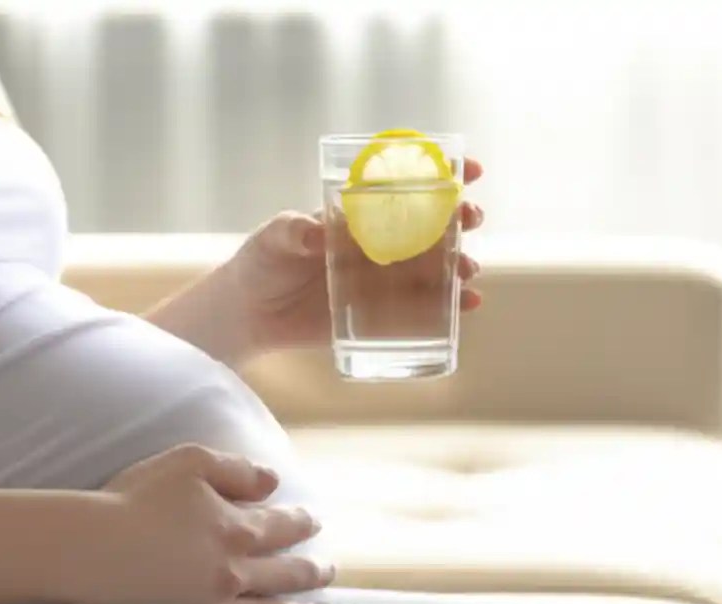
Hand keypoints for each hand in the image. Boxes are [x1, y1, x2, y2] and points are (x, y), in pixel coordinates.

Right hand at [82, 445, 331, 603]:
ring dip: (300, 603)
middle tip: (328, 568)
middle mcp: (235, 565)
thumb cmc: (134, 498)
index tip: (313, 522)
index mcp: (236, 524)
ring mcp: (218, 599)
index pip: (280, 524)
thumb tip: (273, 483)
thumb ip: (236, 469)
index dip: (300, 522)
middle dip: (311, 567)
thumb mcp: (189, 461)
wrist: (91, 548)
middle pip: (285, 567)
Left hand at [227, 158, 486, 354]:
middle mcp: (381, 243)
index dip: (443, 175)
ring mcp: (385, 280)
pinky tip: (467, 304)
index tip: (470, 169)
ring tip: (466, 268)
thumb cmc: (262, 263)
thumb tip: (318, 232)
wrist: (251, 314)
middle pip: (433, 225)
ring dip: (461, 262)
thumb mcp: (274, 238)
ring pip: (436, 266)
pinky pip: (425, 309)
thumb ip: (295, 231)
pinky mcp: (383, 316)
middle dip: (462, 218)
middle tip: (471, 218)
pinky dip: (451, 306)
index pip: (407, 187)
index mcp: (360, 214)